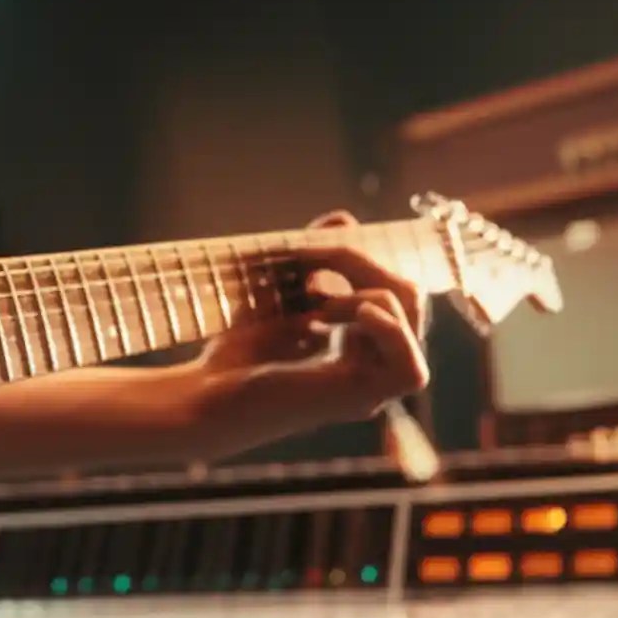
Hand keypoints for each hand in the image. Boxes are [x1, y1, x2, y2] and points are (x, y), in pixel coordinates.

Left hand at [200, 210, 428, 421]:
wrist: (208, 393)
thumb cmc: (237, 351)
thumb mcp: (281, 291)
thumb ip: (315, 259)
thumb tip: (346, 220)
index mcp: (363, 342)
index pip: (394, 285)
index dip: (357, 257)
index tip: (303, 256)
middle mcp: (374, 363)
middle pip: (407, 291)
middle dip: (360, 262)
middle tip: (308, 264)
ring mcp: (372, 383)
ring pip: (407, 308)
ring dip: (357, 286)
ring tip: (313, 303)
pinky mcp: (361, 398)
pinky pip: (409, 364)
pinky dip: (383, 326)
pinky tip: (335, 317)